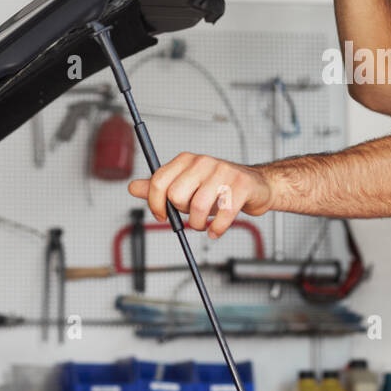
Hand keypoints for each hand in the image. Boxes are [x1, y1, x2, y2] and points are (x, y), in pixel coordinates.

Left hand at [127, 153, 272, 237]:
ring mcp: (224, 173)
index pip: (159, 181)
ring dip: (199, 225)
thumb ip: (160, 187)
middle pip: (177, 195)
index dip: (155, 204)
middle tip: (191, 215)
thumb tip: (133, 188)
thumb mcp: (187, 185)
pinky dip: (217, 229)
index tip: (161, 215)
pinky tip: (216, 230)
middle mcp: (204, 162)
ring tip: (204, 225)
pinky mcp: (241, 186)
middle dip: (182, 213)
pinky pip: (223, 215)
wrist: (257, 186)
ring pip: (199, 207)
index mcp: (187, 160)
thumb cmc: (219, 187)